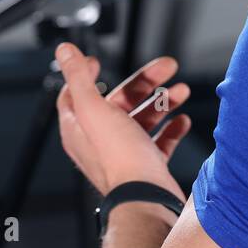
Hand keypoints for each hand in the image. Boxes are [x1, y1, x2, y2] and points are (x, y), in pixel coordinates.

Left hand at [54, 43, 190, 200]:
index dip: (83, 75)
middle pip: (119, 102)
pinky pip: (160, 142)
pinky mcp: (147, 165)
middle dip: (144, 83)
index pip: (74, 95)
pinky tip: (182, 120)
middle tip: (167, 67)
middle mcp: (99, 141)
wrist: (146, 196)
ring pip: (143, 119)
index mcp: (80, 128)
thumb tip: (64, 51)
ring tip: (182, 91)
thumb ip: (78, 77)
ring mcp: (124, 154)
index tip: (96, 60)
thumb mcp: (93, 109)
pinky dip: (172, 129)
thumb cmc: (118, 157)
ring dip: (163, 102)